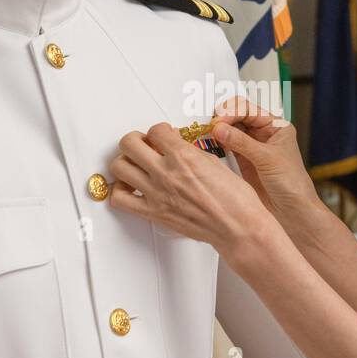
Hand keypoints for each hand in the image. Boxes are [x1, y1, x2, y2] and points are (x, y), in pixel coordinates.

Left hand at [108, 121, 273, 255]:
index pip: (155, 130)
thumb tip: (176, 147)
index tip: (163, 135)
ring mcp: (157, 193)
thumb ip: (189, 152)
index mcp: (184, 156)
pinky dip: (120, 191)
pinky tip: (131, 188)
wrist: (237, 227)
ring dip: (125, 161)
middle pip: (129, 143)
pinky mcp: (154, 213)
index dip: (159, 130)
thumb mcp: (214, 162)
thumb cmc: (234, 200)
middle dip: (136, 140)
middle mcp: (166, 173)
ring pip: (119, 167)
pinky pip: (120, 199)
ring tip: (135, 164)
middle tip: (144, 145)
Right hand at [210, 97, 318, 225]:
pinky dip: (216, 147)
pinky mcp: (241, 162)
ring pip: (228, 132)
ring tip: (205, 137)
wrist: (292, 212)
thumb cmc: (292, 183)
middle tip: (209, 128)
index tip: (218, 122)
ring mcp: (251, 148)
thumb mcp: (267, 159)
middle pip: (236, 117)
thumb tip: (218, 128)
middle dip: (221, 120)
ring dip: (217, 133)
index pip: (248, 109)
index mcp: (275, 126)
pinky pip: (225, 148)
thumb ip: (242, 142)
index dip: (231, 112)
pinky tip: (209, 147)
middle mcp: (262, 134)